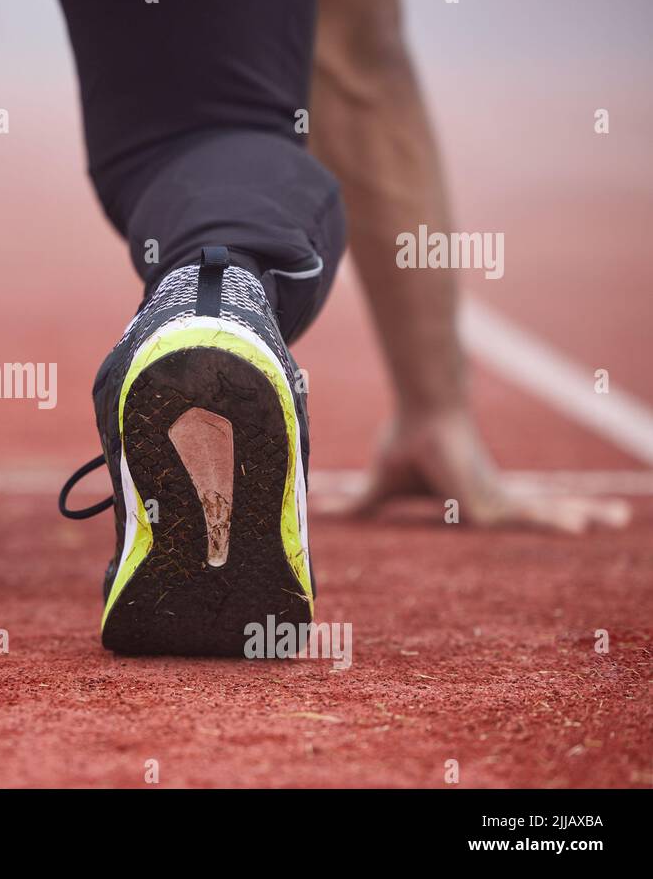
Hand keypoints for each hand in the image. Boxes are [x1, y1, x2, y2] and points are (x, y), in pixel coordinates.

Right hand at [319, 408, 630, 532]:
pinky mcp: (495, 499)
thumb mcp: (383, 487)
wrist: (423, 416)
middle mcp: (492, 496)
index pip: (511, 513)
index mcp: (473, 498)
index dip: (539, 515)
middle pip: (538, 510)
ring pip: (543, 513)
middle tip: (615, 515)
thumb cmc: (405, 444)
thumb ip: (362, 503)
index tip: (570, 519)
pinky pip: (531, 517)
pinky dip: (558, 522)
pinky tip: (585, 526)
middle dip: (575, 513)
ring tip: (620, 516)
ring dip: (580, 515)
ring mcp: (498, 497)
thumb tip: (322, 507)